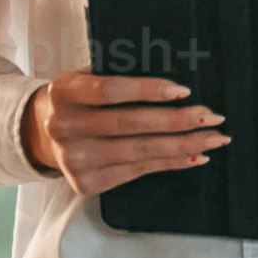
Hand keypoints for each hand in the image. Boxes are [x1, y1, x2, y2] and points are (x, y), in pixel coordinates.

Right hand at [25, 71, 218, 196]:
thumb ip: (118, 74)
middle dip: (177, 121)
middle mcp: (64, 127)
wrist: (43, 134)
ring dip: (183, 145)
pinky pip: (138, 172)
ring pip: (139, 152)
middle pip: (130, 124)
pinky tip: (195, 155)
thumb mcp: (86, 77)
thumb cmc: (79, 99)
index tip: (184, 90)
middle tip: (212, 116)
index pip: (109, 91)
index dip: (147, 90)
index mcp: (63, 92)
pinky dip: (170, 163)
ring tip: (214, 138)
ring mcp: (74, 160)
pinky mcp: (87, 183)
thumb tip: (174, 78)